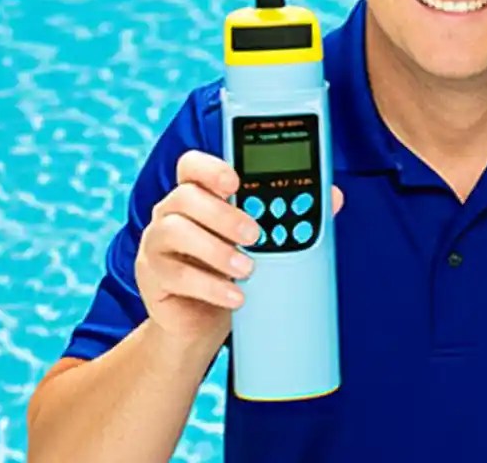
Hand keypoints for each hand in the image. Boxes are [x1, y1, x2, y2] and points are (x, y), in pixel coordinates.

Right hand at [134, 150, 343, 348]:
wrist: (203, 319)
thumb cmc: (233, 268)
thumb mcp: (263, 241)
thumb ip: (292, 214)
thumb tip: (334, 196)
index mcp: (198, 193)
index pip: (192, 165)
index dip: (211, 167)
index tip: (237, 179)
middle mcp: (171, 210)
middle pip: (185, 196)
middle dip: (222, 213)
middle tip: (256, 234)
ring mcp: (157, 241)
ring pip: (175, 231)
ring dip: (216, 250)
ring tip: (248, 268)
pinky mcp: (152, 274)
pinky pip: (175, 274)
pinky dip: (210, 285)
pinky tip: (235, 295)